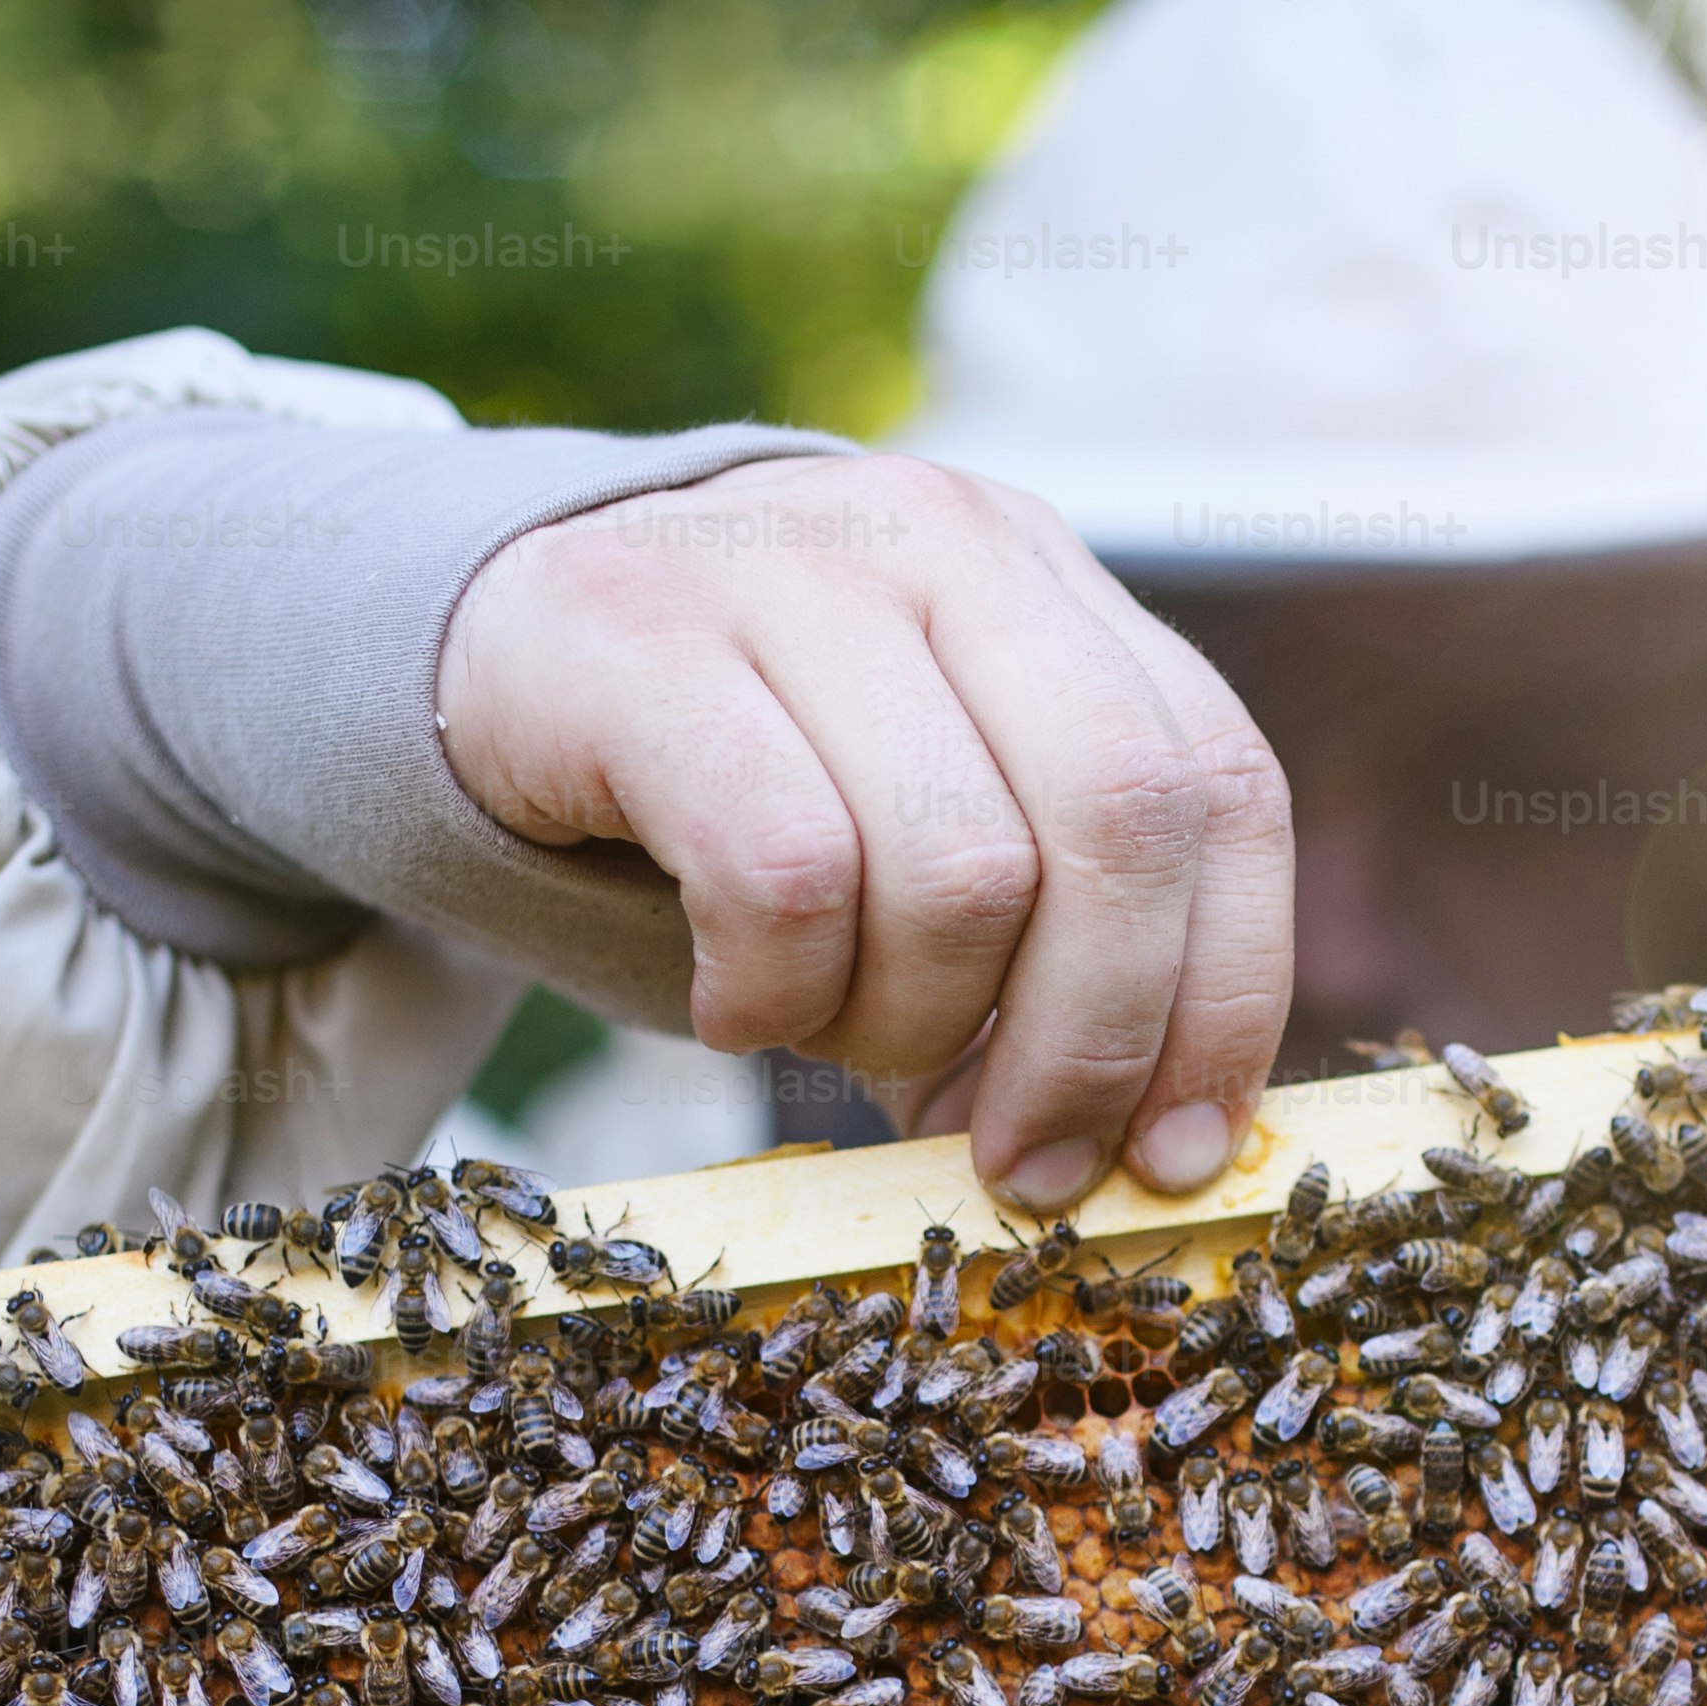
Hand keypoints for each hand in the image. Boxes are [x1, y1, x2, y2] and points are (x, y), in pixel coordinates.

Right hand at [434, 453, 1292, 1211]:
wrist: (480, 651)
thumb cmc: (734, 784)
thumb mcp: (920, 824)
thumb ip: (1044, 936)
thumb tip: (1139, 1146)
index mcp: (1053, 590)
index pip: (1221, 785)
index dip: (1226, 991)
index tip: (1174, 1151)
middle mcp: (950, 544)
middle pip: (1120, 821)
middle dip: (1088, 1040)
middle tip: (1012, 1161)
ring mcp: (799, 567)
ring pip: (959, 869)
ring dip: (904, 1024)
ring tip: (829, 1034)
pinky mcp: (643, 633)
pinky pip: (784, 872)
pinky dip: (774, 994)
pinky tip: (732, 1001)